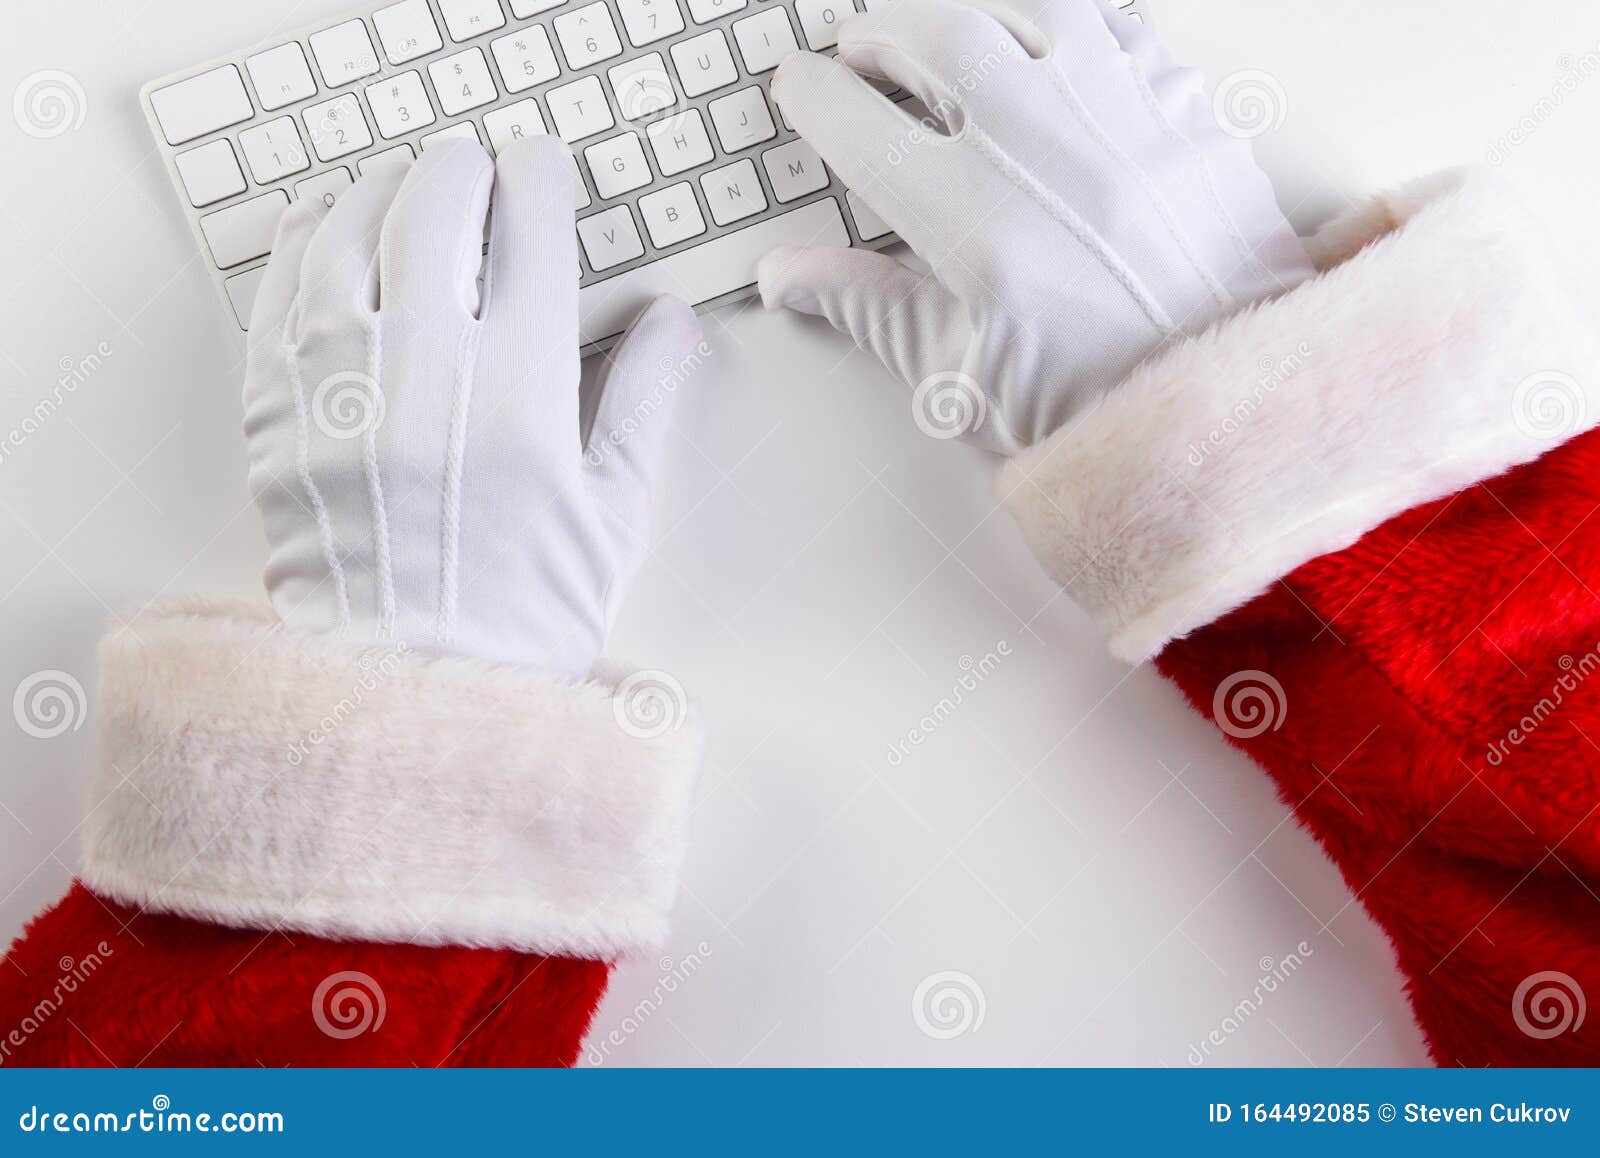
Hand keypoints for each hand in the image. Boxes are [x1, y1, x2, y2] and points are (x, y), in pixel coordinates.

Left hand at [242, 138, 702, 674]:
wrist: (410, 699)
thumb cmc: (520, 622)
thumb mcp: (611, 517)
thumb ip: (644, 404)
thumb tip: (672, 322)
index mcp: (521, 395)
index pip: (531, 230)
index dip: (543, 176)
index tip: (548, 168)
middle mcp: (422, 375)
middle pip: (434, 206)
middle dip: (465, 169)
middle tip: (481, 172)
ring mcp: (337, 391)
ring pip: (346, 231)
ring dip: (381, 188)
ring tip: (404, 187)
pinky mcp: (275, 418)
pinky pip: (277, 294)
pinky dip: (302, 241)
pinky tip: (323, 224)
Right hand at [758, 0, 1310, 452]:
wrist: (1228, 409)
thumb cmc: (1097, 407)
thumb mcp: (960, 378)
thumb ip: (869, 310)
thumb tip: (791, 276)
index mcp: (974, 224)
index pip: (860, 126)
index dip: (815, 97)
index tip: (802, 90)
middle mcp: (1043, 149)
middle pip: (935, 37)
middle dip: (881, 33)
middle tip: (859, 49)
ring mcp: (1120, 118)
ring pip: (1024, 8)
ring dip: (967, 11)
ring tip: (942, 30)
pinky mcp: (1185, 110)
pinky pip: (1116, 24)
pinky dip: (1067, 20)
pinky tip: (1045, 40)